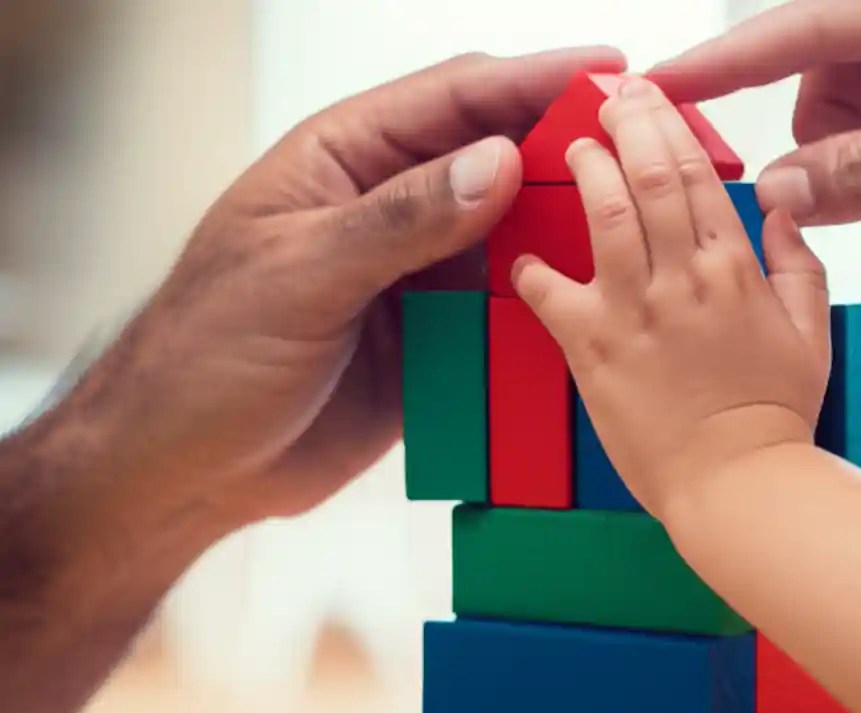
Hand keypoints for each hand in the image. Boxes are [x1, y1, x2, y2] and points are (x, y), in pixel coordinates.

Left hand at [38, 48, 625, 534]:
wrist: (188, 469)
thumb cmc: (208, 355)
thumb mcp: (298, 274)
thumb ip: (399, 220)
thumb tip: (498, 164)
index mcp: (346, 160)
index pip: (454, 99)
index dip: (534, 80)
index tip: (610, 73)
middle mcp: (394, 207)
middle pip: (499, 158)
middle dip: (571, 150)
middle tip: (650, 149)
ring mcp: (421, 273)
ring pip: (517, 235)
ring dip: (573, 230)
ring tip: (644, 227)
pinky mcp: (440, 338)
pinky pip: (510, 310)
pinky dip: (553, 306)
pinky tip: (599, 304)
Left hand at [511, 77, 829, 517]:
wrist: (737, 482)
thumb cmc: (774, 413)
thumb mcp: (810, 332)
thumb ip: (799, 264)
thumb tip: (782, 210)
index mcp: (734, 268)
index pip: (697, 174)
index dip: (669, 126)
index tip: (651, 98)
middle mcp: (682, 277)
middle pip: (649, 176)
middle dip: (626, 125)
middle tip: (608, 101)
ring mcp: (635, 310)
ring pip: (605, 214)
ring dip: (586, 170)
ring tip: (574, 149)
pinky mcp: (594, 349)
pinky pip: (550, 295)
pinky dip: (533, 271)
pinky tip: (524, 257)